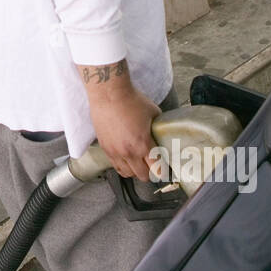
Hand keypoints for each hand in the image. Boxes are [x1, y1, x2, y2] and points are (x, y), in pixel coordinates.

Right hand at [79, 59, 159, 181]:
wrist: (109, 94)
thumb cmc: (130, 100)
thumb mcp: (153, 113)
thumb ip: (158, 127)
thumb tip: (162, 131)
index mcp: (143, 144)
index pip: (157, 168)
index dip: (163, 169)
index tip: (165, 167)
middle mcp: (128, 152)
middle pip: (143, 176)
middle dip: (150, 172)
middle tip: (152, 165)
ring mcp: (115, 152)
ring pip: (127, 174)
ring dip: (135, 171)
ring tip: (138, 163)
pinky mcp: (105, 148)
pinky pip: (115, 166)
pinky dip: (122, 165)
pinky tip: (126, 158)